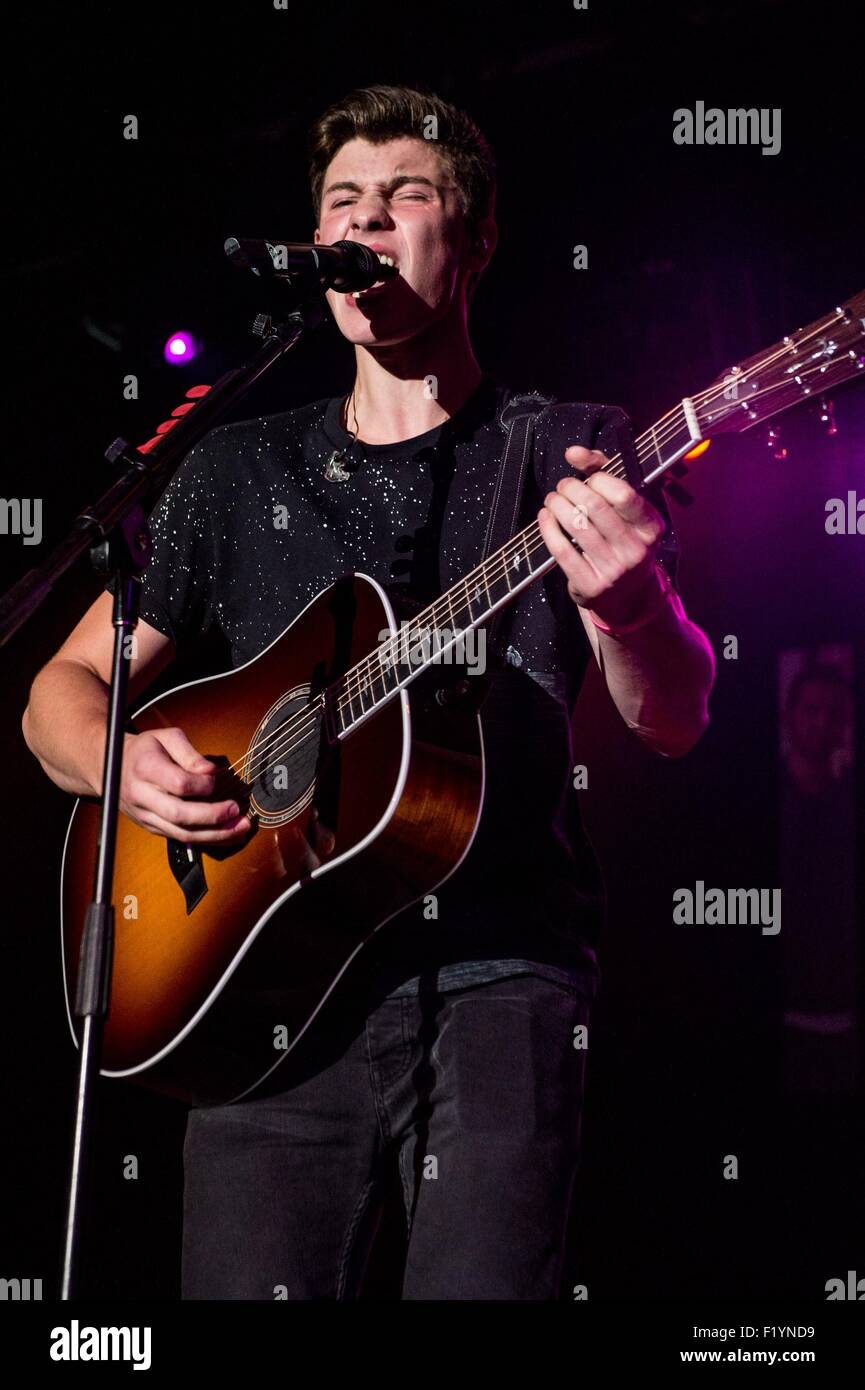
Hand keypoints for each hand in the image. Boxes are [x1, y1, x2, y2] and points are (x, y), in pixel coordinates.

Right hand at [119, 727, 251, 842]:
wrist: (111, 767)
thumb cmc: (145, 749)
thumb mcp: (166, 737)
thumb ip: (190, 753)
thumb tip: (211, 772)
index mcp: (145, 768)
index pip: (178, 783)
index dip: (201, 784)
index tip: (215, 778)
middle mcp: (142, 796)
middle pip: (179, 814)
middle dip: (212, 816)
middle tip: (235, 810)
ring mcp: (146, 815)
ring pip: (181, 833)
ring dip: (215, 835)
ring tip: (240, 829)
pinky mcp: (152, 828)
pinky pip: (180, 839)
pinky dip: (206, 839)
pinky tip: (228, 834)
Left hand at [537, 445, 667, 628]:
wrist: (629, 595)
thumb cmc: (623, 540)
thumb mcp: (625, 509)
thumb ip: (603, 472)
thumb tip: (574, 453)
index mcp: (651, 527)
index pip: (623, 494)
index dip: (599, 479)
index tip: (589, 478)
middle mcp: (636, 550)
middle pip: (594, 506)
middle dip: (571, 488)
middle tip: (563, 487)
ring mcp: (614, 570)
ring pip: (576, 525)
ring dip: (556, 504)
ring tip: (553, 500)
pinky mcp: (591, 585)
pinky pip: (561, 549)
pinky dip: (547, 527)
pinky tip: (546, 517)